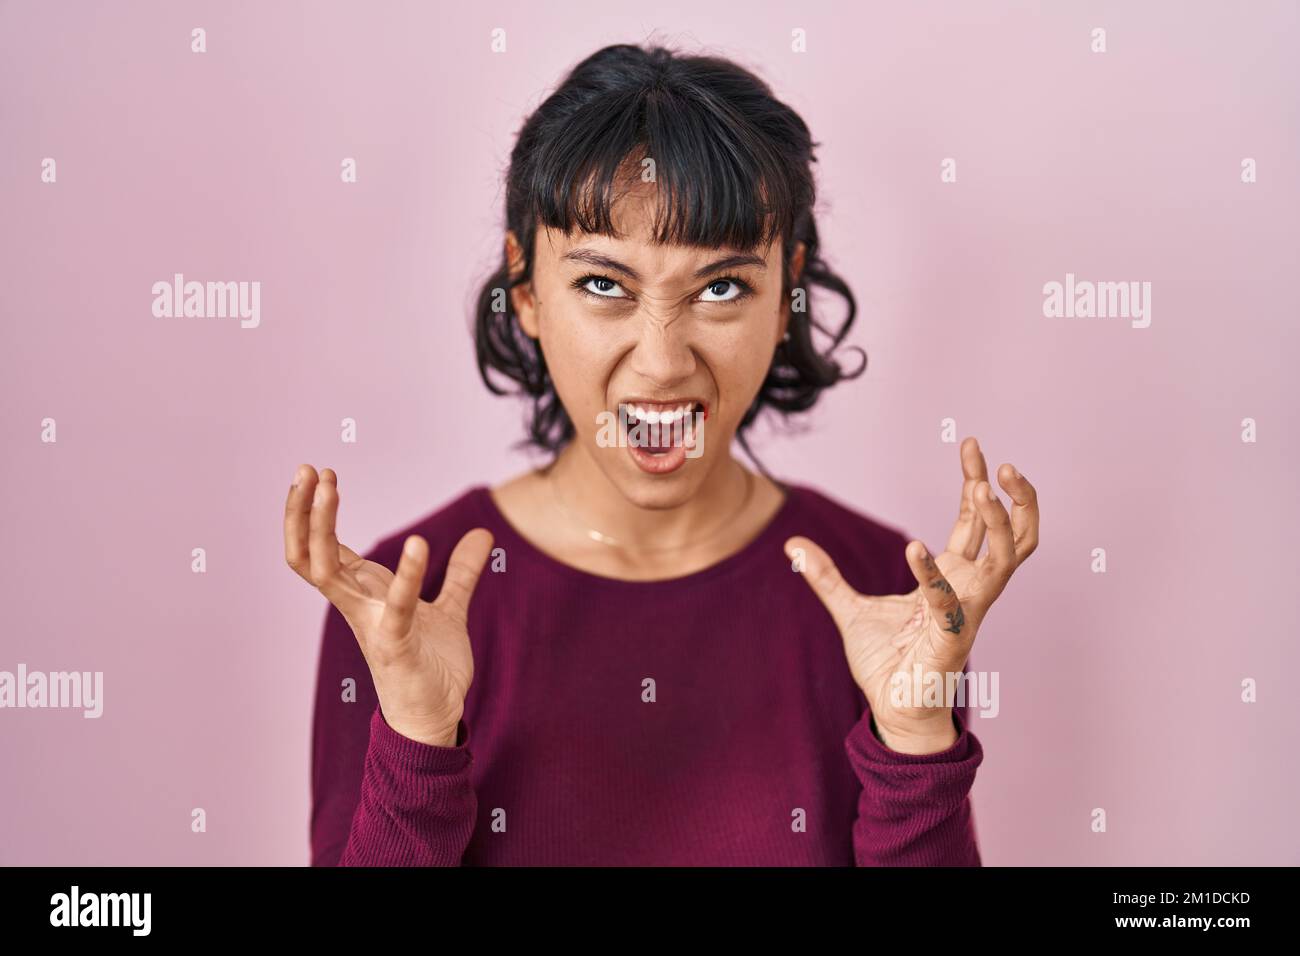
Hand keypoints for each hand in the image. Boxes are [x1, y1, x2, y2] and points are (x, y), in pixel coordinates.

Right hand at [284, 465, 493, 745]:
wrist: (437, 716)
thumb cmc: (431, 666)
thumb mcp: (449, 609)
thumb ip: (461, 572)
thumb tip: (482, 534)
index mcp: (363, 595)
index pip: (321, 548)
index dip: (313, 511)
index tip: (318, 472)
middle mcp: (357, 606)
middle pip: (308, 553)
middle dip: (302, 511)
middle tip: (309, 469)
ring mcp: (371, 624)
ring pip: (325, 572)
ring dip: (322, 527)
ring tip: (329, 487)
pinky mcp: (396, 644)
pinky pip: (395, 606)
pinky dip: (406, 574)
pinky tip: (418, 543)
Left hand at [785, 438, 1038, 752]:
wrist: (891, 710)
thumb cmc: (886, 663)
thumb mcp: (848, 608)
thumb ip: (825, 575)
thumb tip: (792, 544)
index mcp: (953, 577)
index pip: (974, 522)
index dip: (975, 483)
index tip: (969, 445)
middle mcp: (969, 591)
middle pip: (1008, 535)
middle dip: (1012, 497)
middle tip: (1000, 463)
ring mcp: (966, 613)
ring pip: (1004, 562)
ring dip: (998, 524)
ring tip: (983, 489)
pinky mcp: (952, 639)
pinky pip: (950, 601)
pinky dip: (933, 574)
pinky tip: (914, 547)